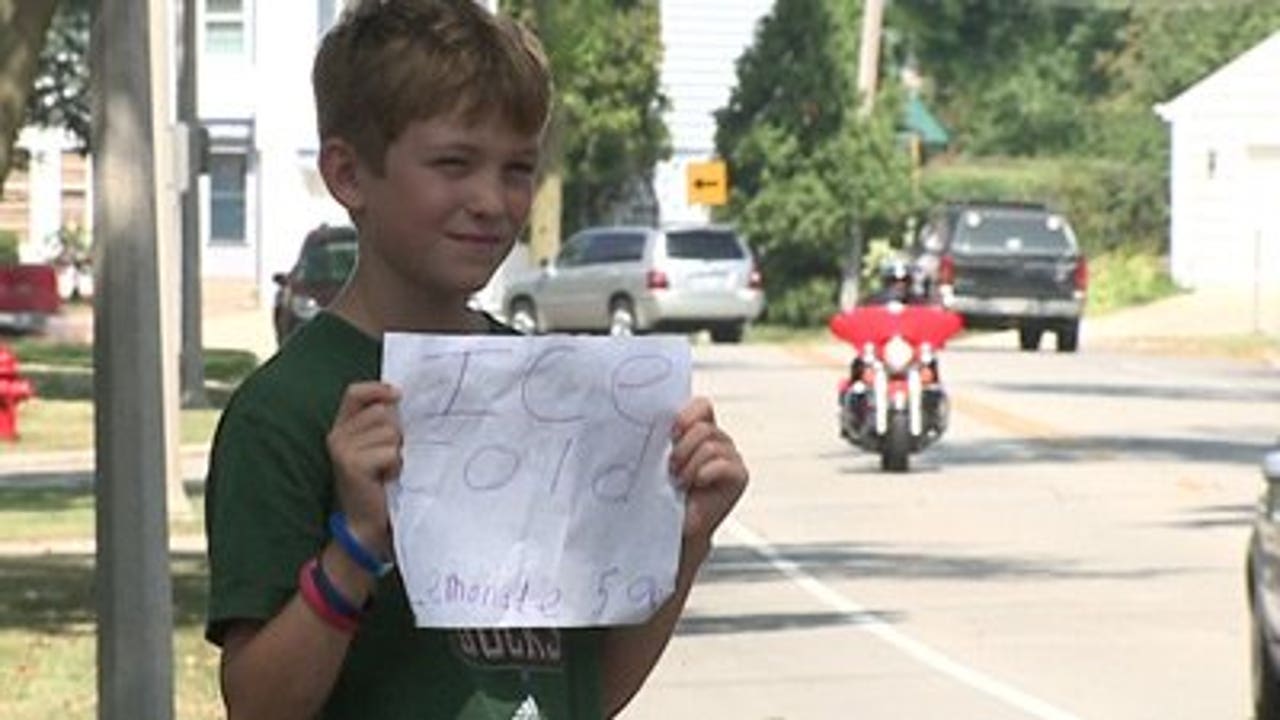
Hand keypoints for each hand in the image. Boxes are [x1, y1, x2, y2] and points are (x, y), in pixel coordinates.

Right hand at [327, 381, 401, 556]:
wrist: (367, 526)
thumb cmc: (380, 486)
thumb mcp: (382, 448)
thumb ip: (385, 423)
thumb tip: (403, 397)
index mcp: (342, 428)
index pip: (355, 393)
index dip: (378, 389)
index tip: (399, 396)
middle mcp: (337, 435)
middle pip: (382, 411)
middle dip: (397, 432)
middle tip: (391, 458)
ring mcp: (341, 448)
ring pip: (390, 431)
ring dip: (399, 451)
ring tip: (389, 470)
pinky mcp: (351, 463)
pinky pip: (390, 451)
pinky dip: (396, 465)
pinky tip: (387, 478)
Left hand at [668, 397, 747, 543]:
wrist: (676, 526)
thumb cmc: (664, 492)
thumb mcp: (658, 458)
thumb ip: (662, 437)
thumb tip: (647, 421)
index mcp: (698, 430)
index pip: (701, 406)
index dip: (687, 415)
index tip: (671, 432)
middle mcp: (717, 440)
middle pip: (704, 427)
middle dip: (683, 447)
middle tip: (670, 467)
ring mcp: (731, 457)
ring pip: (711, 446)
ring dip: (690, 465)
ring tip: (680, 481)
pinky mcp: (739, 475)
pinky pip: (723, 464)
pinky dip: (704, 473)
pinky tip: (696, 485)